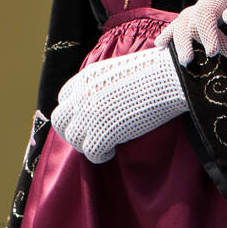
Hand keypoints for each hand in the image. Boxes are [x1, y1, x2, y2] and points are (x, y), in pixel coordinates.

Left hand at [51, 47, 187, 163]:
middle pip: (60, 121)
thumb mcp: (117, 72)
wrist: (166, 79)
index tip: (89, 121)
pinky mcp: (104, 131)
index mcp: (86, 77)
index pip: (63, 99)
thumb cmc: (151, 74)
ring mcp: (91, 114)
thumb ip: (103, 84)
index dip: (74, 113)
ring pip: (73, 139)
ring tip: (104, 145)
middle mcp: (82, 95)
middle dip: (72, 132)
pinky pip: (90, 153)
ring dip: (86, 146)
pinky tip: (112, 151)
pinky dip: (100, 156)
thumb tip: (105, 99)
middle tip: (91, 138)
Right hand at [158, 0, 226, 65]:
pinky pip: (190, 27)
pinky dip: (174, 35)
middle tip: (189, 62)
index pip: (205, 13)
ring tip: (184, 62)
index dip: (205, 33)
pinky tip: (161, 47)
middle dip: (187, 40)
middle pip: (190, 19)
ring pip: (186, 23)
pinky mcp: (213, 22)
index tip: (211, 53)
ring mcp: (211, 11)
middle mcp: (212, 1)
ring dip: (182, 41)